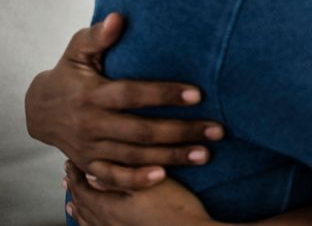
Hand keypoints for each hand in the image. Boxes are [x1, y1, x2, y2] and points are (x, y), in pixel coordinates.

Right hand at [24, 13, 223, 190]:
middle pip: (141, 132)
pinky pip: (114, 177)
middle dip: (181, 131)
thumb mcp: (77, 51)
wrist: (38, 110)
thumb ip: (98, 36)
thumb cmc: (69, 74)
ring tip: (205, 154)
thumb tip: (118, 17)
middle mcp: (92, 124)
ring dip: (171, 157)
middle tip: (217, 130)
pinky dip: (137, 180)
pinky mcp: (90, 164)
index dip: (164, 94)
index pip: (133, 95)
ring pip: (135, 156)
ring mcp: (90, 148)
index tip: (198, 94)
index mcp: (93, 94)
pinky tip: (165, 177)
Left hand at [65, 161, 214, 225]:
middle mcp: (106, 224)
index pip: (83, 189)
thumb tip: (95, 170)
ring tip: (71, 204)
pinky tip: (93, 224)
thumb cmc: (174, 207)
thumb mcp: (149, 184)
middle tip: (68, 178)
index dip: (76, 174)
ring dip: (78, 209)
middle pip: (82, 206)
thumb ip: (120, 177)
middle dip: (74, 189)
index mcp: (108, 208)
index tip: (70, 162)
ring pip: (88, 222)